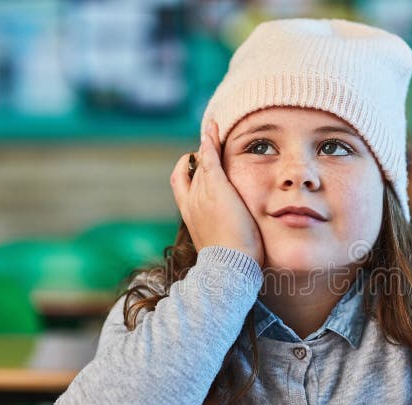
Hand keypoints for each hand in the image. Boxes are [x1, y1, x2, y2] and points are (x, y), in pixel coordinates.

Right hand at [170, 120, 263, 265]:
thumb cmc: (229, 263)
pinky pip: (210, 158)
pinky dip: (210, 142)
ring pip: (202, 163)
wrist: (228, 268)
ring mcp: (202, 193)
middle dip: (200, 157)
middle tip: (211, 142)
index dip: (186, 170)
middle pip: (193, 170)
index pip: (181, 183)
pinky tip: (213, 130)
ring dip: (207, 145)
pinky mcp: (217, 188)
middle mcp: (191, 201)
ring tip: (214, 130)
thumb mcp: (219, 244)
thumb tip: (230, 232)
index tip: (194, 162)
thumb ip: (220, 231)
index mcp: (189, 214)